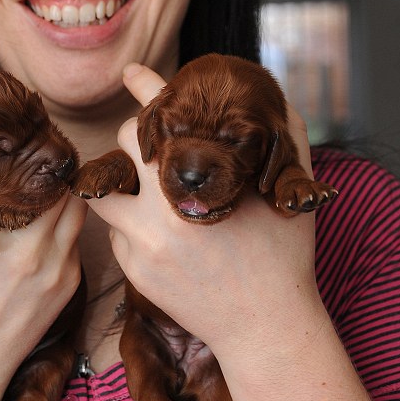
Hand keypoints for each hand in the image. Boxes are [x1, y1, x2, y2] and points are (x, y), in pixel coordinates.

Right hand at [0, 145, 85, 386]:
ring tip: (40, 184)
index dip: (26, 145)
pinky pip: (75, 238)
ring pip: (75, 207)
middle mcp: (33, 246)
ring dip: (61, 192)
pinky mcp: (69, 284)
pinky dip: (63, 224)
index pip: (27, 166)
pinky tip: (42, 223)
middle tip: (34, 154)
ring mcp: (58, 266)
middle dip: (48, 166)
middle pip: (60, 181)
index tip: (18, 135)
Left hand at [86, 63, 322, 362]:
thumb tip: (271, 104)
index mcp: (201, 179)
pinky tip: (164, 235)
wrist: (265, 328)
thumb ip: (284, 139)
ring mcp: (142, 241)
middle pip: (124, 144)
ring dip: (126, 181)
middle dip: (139, 137)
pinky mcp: (132, 269)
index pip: (163, 116)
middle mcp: (162, 207)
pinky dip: (133, 223)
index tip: (132, 73)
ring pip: (109, 188)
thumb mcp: (290, 191)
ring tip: (151, 192)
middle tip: (157, 145)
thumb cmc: (283, 256)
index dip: (147, 87)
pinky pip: (118, 230)